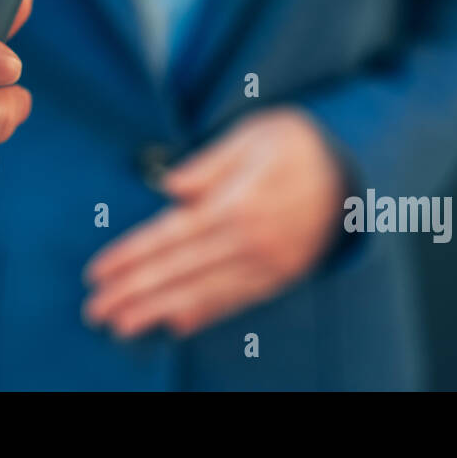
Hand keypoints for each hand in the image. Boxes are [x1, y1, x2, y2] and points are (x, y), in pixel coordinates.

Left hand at [83, 107, 345, 337]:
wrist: (361, 171)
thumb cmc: (299, 143)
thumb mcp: (256, 133)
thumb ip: (210, 163)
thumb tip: (170, 188)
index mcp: (240, 203)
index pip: (172, 235)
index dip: (132, 255)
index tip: (98, 272)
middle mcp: (253, 241)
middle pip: (181, 270)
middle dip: (134, 292)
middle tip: (96, 310)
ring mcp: (270, 264)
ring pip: (205, 292)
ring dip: (159, 310)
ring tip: (123, 324)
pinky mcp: (283, 275)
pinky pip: (238, 299)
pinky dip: (206, 312)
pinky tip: (175, 322)